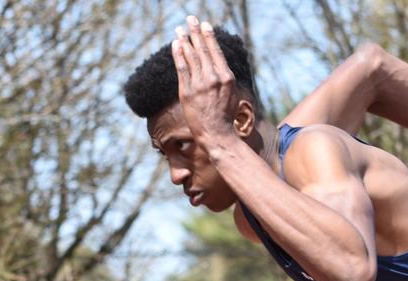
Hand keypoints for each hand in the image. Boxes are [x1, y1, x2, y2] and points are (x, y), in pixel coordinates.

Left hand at [171, 16, 240, 142]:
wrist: (217, 134)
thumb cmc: (225, 117)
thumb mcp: (231, 95)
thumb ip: (225, 79)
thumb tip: (220, 69)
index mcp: (226, 77)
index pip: (216, 51)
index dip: (209, 36)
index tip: (204, 25)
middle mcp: (213, 78)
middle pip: (202, 49)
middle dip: (195, 32)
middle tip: (190, 18)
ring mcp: (200, 84)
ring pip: (191, 56)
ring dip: (184, 40)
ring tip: (179, 29)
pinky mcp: (187, 92)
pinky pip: (181, 68)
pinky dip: (178, 54)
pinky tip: (175, 44)